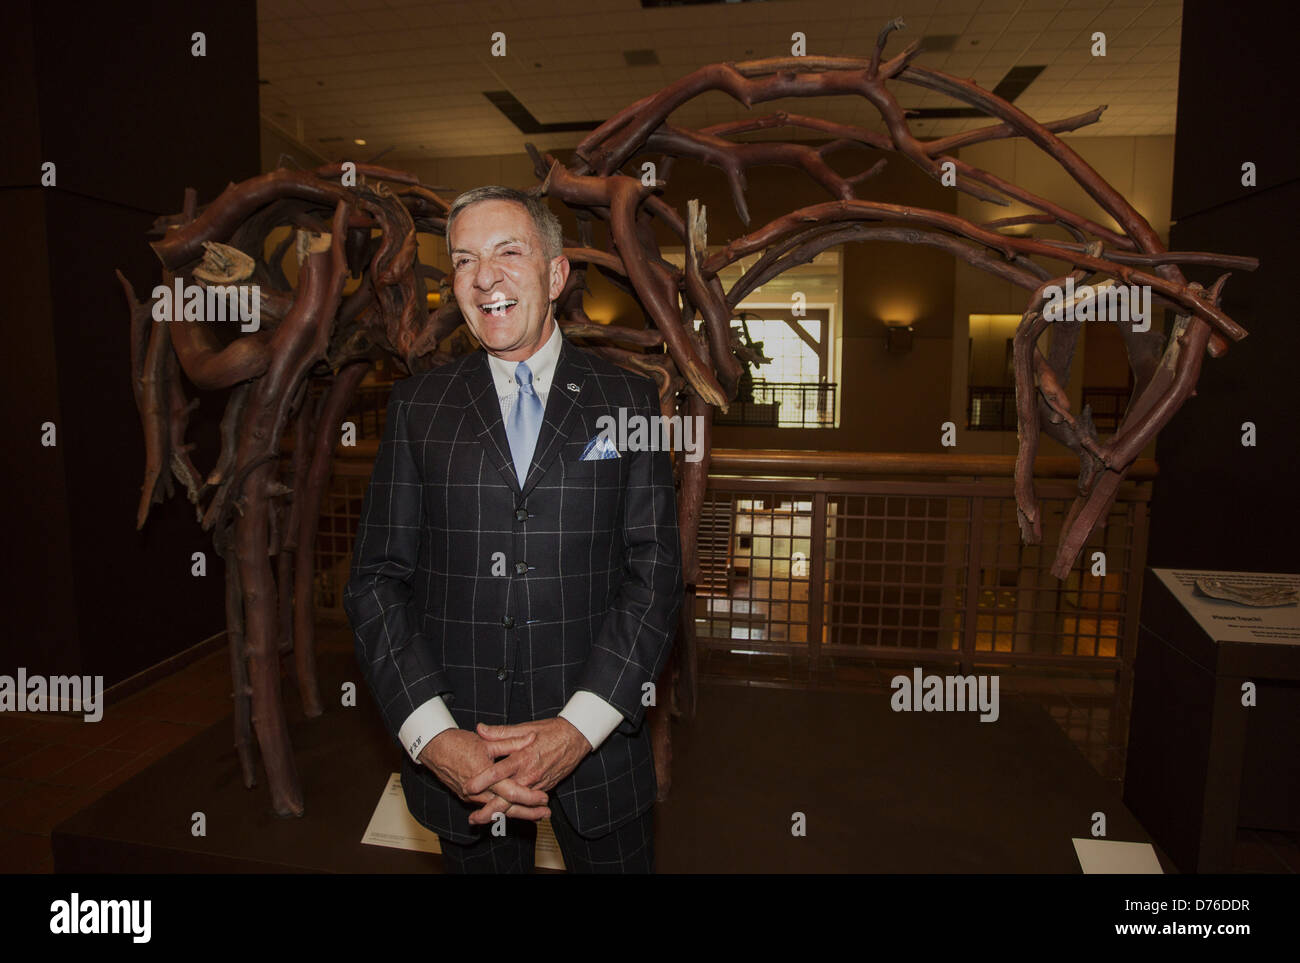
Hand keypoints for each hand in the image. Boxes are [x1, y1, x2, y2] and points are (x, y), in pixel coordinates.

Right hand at [419, 729, 550, 823]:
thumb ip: (511, 742)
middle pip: (507, 808)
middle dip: (528, 813)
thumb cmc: (459, 743)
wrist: (433, 749)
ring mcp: (471, 797)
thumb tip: (532, 739)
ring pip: (498, 811)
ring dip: (518, 814)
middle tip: (545, 816)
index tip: (545, 799)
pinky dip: (503, 810)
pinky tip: (516, 811)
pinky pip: (488, 807)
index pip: (511, 792)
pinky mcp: (467, 798)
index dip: (530, 797)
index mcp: (485, 776)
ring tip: (536, 817)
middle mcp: (478, 791)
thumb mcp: (487, 742)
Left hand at [466, 718, 591, 807]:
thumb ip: (501, 732)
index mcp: (523, 758)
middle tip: (473, 819)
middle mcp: (530, 775)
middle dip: (489, 810)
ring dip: (500, 814)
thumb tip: (480, 729)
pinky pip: (528, 804)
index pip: (498, 772)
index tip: (467, 787)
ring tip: (483, 820)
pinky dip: (516, 811)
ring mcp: (538, 785)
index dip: (482, 781)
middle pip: (506, 797)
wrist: (576, 738)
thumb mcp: (526, 727)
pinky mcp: (545, 789)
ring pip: (517, 805)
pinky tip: (504, 818)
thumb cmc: (551, 731)